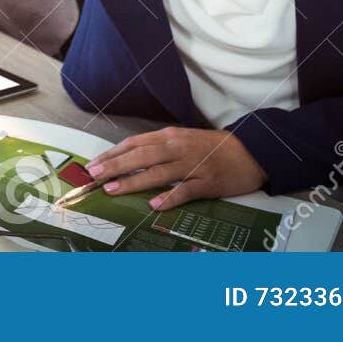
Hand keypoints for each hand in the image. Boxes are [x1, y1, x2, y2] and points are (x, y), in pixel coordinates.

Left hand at [84, 127, 266, 211]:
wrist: (249, 151)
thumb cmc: (211, 147)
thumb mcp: (181, 141)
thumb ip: (157, 148)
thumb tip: (128, 160)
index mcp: (169, 136)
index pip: (135, 144)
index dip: (112, 154)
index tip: (92, 164)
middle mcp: (178, 148)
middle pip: (141, 156)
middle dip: (115, 166)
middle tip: (93, 176)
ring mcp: (193, 165)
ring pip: (159, 172)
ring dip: (134, 181)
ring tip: (113, 189)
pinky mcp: (208, 182)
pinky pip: (186, 191)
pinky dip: (169, 198)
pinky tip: (154, 205)